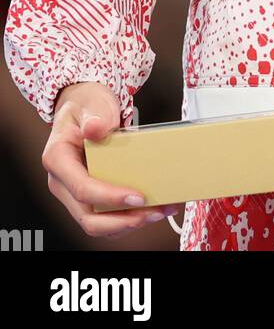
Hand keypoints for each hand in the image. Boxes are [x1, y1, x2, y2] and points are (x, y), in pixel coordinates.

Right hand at [42, 83, 183, 238]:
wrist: (85, 108)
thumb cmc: (87, 106)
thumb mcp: (93, 104)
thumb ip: (95, 117)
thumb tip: (95, 129)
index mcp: (58, 159)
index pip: (82, 189)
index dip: (110, 198)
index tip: (138, 197)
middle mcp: (62, 182)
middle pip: (89, 217)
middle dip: (123, 220)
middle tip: (154, 212)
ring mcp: (73, 193)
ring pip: (98, 223)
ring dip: (129, 223)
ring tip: (160, 211)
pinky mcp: (88, 197)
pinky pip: (106, 217)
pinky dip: (128, 217)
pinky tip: (151, 208)